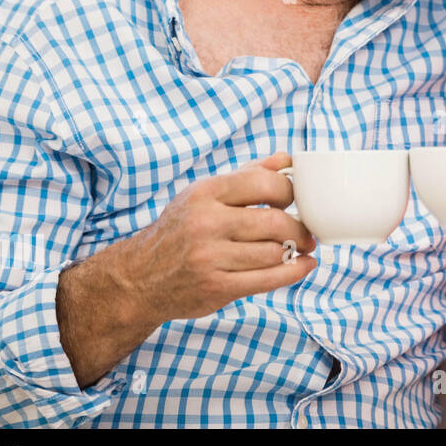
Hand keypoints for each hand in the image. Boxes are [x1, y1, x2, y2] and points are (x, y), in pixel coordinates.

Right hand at [110, 151, 317, 324]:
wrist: (139, 277)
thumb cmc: (181, 229)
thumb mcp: (205, 194)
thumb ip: (248, 174)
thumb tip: (287, 158)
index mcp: (205, 193)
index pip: (264, 183)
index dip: (289, 191)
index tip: (293, 200)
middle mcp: (206, 224)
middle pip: (275, 222)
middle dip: (299, 227)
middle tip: (307, 230)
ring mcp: (210, 258)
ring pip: (274, 252)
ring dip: (296, 250)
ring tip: (301, 247)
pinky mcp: (216, 288)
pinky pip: (268, 280)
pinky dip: (294, 272)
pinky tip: (304, 265)